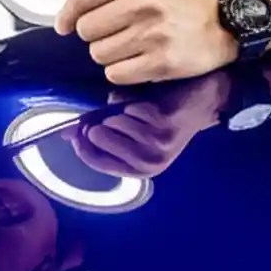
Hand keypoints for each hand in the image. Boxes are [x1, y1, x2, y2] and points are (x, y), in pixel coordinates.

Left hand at [56, 0, 237, 84]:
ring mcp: (153, 34)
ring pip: (99, 54)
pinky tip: (137, 61)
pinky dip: (121, 71)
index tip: (64, 25)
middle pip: (86, 30)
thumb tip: (66, 14)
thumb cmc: (171, 2)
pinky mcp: (162, 62)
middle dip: (95, 35)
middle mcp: (144, 4)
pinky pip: (115, 74)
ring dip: (109, 54)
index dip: (66, 15)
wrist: (217, 24)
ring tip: (130, 46)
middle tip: (115, 33)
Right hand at [64, 72, 230, 177]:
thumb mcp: (128, 127)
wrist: (204, 101)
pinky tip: (152, 105)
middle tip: (117, 115)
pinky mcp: (165, 129)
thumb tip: (66, 133)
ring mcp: (157, 148)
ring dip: (121, 111)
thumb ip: (98, 131)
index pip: (96, 162)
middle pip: (100, 140)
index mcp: (137, 169)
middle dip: (102, 122)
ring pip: (115, 123)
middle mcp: (147, 164)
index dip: (81, 146)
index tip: (74, 130)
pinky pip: (132, 111)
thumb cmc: (162, 113)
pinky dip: (136, 102)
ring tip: (138, 110)